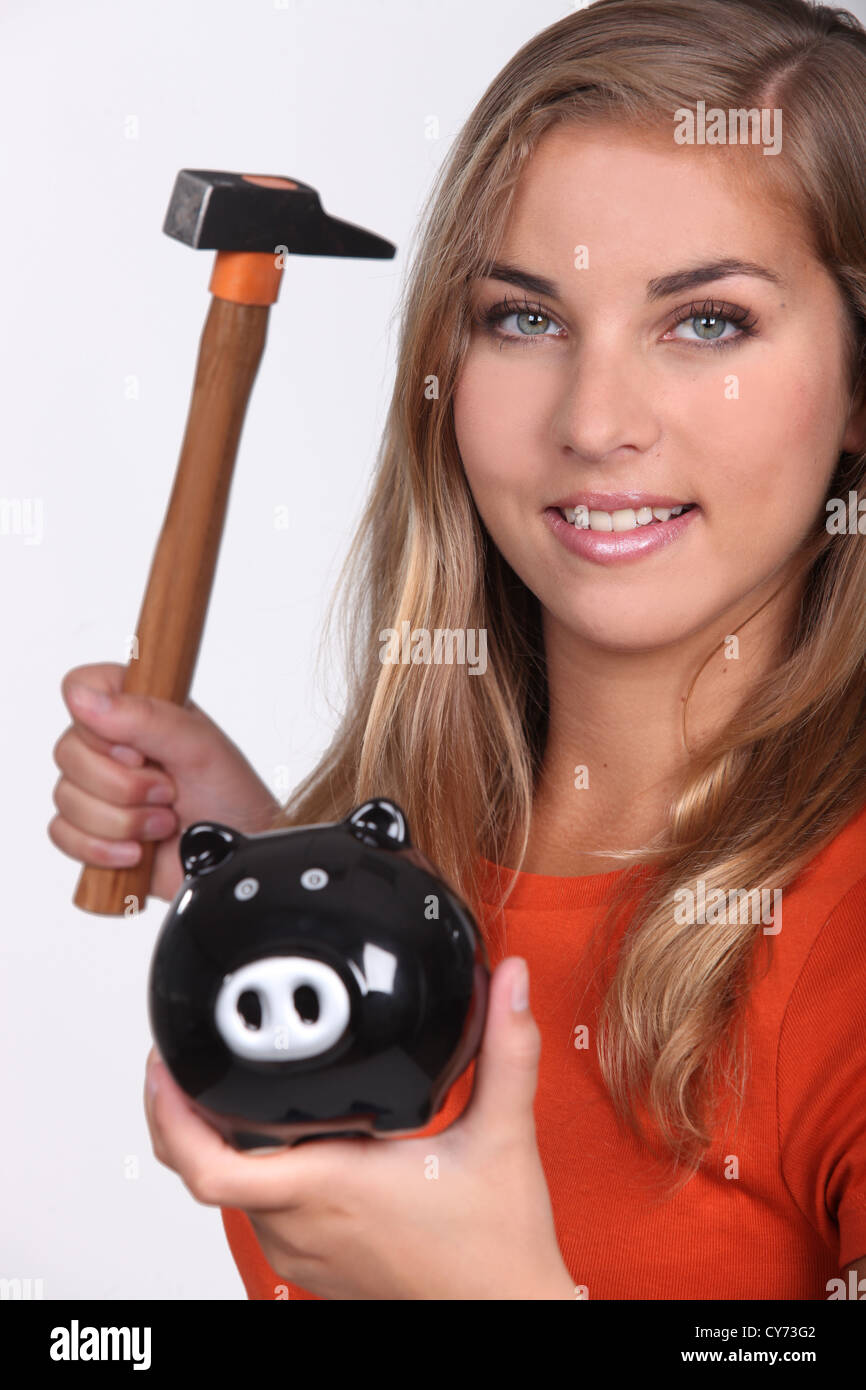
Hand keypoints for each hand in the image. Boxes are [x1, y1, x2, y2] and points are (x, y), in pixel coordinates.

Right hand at [49, 662, 280, 900]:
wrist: (235, 862)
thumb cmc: (231, 799)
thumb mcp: (200, 748)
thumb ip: (146, 717)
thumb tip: (83, 698)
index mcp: (138, 710)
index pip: (82, 686)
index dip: (99, 724)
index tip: (139, 752)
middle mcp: (112, 746)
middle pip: (67, 750)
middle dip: (123, 785)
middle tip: (168, 792)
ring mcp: (98, 790)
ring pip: (65, 797)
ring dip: (122, 820)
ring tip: (164, 823)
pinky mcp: (91, 833)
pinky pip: (63, 835)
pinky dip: (103, 848)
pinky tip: (138, 851)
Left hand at [144, 957, 575, 1299]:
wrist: (506, 1314)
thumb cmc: (494, 1249)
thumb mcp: (504, 1137)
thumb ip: (507, 1052)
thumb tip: (511, 981)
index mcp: (331, 1184)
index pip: (211, 1167)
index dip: (171, 1117)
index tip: (164, 1067)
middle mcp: (303, 1222)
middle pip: (202, 1173)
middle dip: (181, 1114)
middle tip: (183, 1057)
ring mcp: (302, 1249)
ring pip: (228, 1194)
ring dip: (213, 1144)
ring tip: (219, 1086)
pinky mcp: (312, 1264)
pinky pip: (256, 1213)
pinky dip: (245, 1171)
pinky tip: (269, 1137)